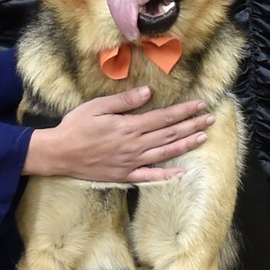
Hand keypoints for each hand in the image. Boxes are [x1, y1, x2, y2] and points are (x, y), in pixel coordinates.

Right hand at [22, 86, 213, 182]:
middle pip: (169, 134)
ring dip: (186, 145)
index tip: (200, 105)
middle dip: (191, 125)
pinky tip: (181, 172)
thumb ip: (123, 102)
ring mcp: (131, 162)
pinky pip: (150, 176)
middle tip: (210, 119)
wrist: (60, 154)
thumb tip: (148, 93)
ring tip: (203, 138)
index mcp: (129, 127)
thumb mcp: (97, 107)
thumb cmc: (75, 127)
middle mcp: (135, 145)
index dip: (184, 111)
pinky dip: (166, 175)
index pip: (163, 117)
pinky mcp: (125, 175)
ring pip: (165, 153)